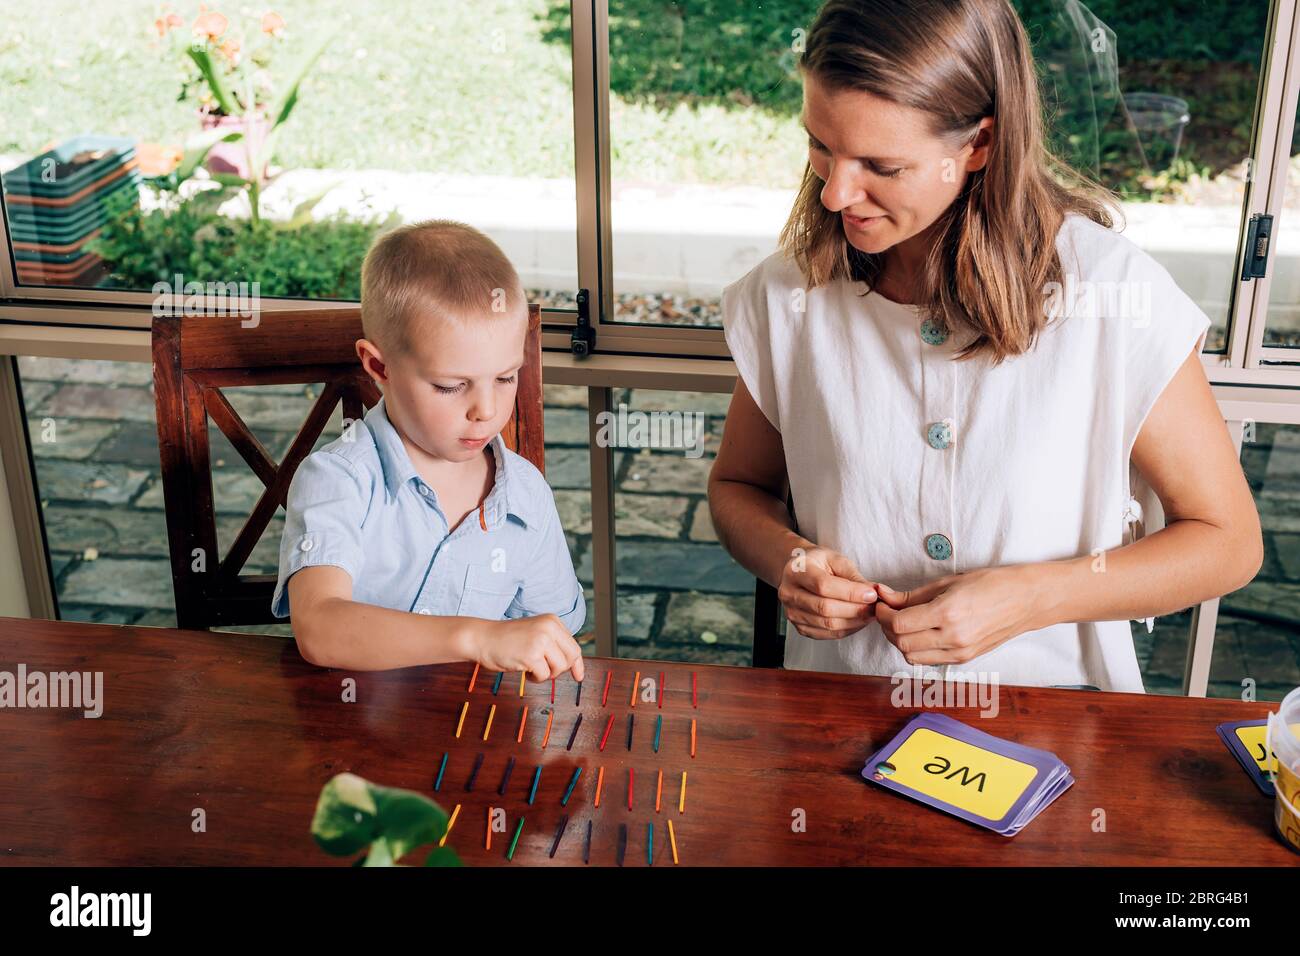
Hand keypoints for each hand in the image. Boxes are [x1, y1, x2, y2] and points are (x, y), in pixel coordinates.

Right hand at [465, 615, 585, 682]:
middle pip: (571, 658)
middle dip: (560, 669)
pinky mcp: (532, 654)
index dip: (577, 664)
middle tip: (544, 670)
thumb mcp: (535, 633)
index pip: (573, 646)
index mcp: (552, 621)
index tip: (579, 676)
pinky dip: (535, 678)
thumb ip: (553, 644)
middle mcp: (549, 627)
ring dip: (546, 673)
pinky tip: (523, 669)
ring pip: (559, 668)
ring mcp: (541, 640)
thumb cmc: (507, 639)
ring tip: (531, 667)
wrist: (482, 638)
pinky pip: (544, 675)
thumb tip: (575, 667)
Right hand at [777, 545, 877, 639]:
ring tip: (869, 613)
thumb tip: (873, 593)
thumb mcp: (836, 559)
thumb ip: (853, 576)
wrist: (800, 572)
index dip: (850, 593)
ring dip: (854, 621)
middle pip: (825, 608)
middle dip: (855, 609)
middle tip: (874, 607)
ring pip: (827, 624)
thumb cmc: (819, 563)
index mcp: (796, 570)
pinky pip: (826, 634)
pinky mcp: (799, 627)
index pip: (823, 585)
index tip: (871, 594)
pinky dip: (846, 630)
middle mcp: (789, 593)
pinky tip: (857, 621)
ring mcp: (792, 613)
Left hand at [874, 565, 1044, 664]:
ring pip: (912, 656)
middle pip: (902, 643)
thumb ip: (912, 595)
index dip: (883, 615)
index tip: (880, 604)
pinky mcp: (965, 659)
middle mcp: (953, 637)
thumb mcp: (949, 581)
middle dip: (887, 628)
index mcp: (948, 613)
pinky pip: (929, 660)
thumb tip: (884, 596)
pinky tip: (920, 633)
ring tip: (903, 623)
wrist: (1026, 600)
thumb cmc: (992, 584)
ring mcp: (960, 651)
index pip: (900, 624)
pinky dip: (917, 649)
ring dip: (900, 641)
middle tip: (887, 612)